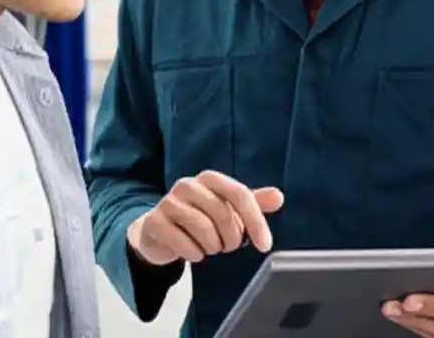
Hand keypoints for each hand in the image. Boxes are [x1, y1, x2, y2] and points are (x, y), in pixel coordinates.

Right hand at [128, 170, 283, 265]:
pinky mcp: (154, 221)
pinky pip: (182, 242)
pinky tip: (194, 253)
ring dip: (213, 247)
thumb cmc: (198, 218)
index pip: (240, 194)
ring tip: (210, 248)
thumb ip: (253, 203)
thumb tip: (278, 196)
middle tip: (228, 246)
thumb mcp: (228, 209)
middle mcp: (188, 185)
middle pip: (223, 214)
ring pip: (204, 230)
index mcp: (209, 179)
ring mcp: (168, 202)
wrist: (159, 231)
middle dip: (232, 239)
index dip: (256, 221)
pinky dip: (194, 254)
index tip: (265, 245)